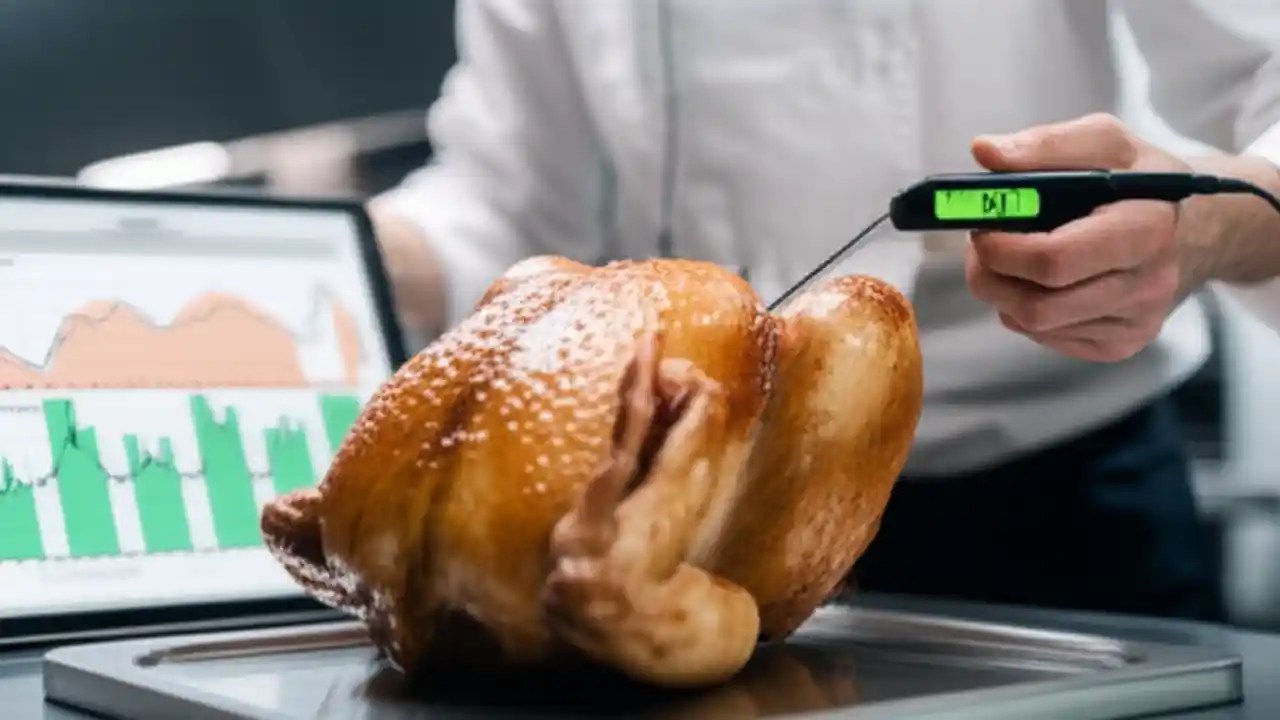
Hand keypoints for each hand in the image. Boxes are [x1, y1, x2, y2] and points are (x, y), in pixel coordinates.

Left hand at [964, 113, 1201, 361]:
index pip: (1054, 259)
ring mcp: (1134, 323)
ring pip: (1035, 325)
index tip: (981, 226)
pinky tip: (1036, 281)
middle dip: (990, 275)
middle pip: (1038, 305)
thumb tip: (984, 150)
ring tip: (1004, 258)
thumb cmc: (1142, 181)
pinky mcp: (1120, 346)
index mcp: (1146, 229)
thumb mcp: (1106, 142)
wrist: (1200, 229)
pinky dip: (1023, 310)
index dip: (1002, 248)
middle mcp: (1147, 285)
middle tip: (980, 244)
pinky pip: (1047, 338)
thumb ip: (1044, 145)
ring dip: (1001, 292)